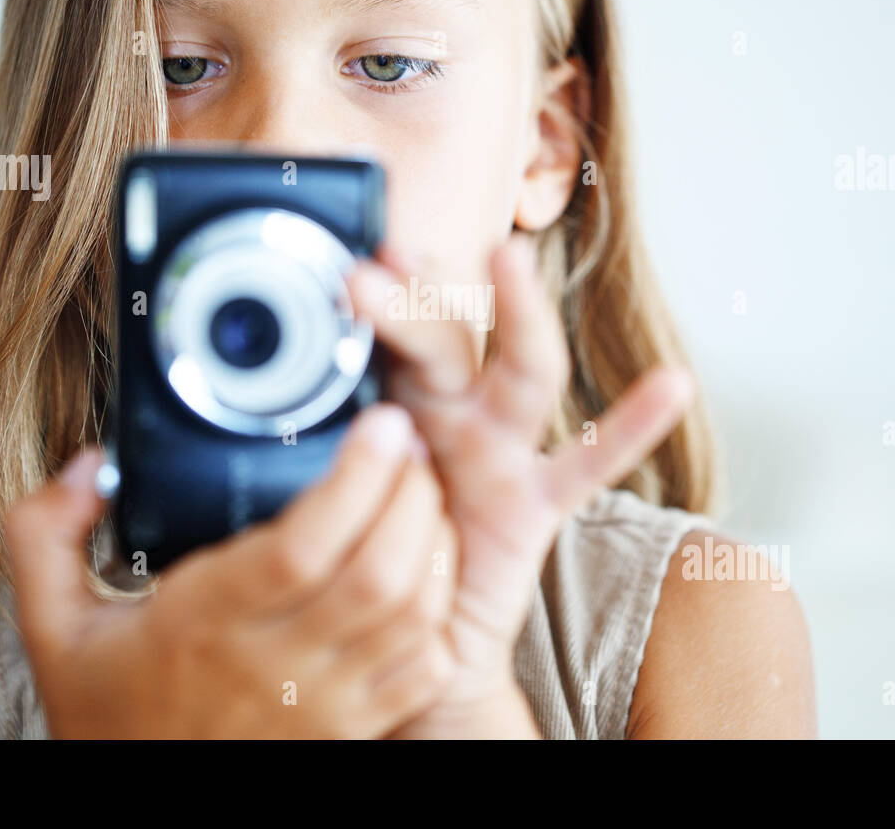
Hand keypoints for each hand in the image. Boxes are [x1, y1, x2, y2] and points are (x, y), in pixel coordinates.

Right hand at [3, 404, 457, 737]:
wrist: (136, 811)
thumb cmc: (109, 717)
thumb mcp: (51, 626)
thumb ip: (45, 535)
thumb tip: (85, 467)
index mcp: (201, 625)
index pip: (300, 548)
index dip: (356, 479)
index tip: (380, 424)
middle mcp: (271, 667)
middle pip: (378, 572)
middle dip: (411, 493)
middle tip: (408, 441)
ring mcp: (322, 705)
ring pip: (413, 614)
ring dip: (433, 540)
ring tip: (420, 488)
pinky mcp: (353, 730)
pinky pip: (425, 666)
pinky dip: (439, 608)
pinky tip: (425, 566)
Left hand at [348, 235, 693, 736]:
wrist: (410, 634)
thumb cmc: (367, 550)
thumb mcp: (327, 488)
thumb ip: (305, 444)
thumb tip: (222, 408)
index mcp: (396, 407)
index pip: (386, 339)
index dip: (369, 301)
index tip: (337, 264)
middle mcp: (452, 416)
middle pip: (447, 341)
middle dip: (418, 301)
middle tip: (380, 265)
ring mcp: (502, 452)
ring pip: (520, 375)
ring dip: (516, 316)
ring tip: (508, 260)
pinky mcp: (538, 503)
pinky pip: (589, 465)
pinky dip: (631, 426)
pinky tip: (672, 385)